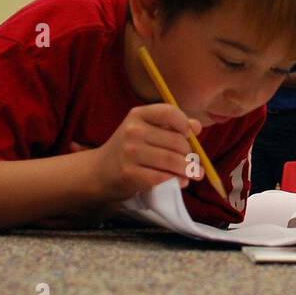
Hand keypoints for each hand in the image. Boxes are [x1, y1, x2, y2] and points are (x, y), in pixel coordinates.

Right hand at [85, 104, 202, 201]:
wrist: (99, 172)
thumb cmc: (129, 149)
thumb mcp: (145, 130)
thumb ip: (171, 126)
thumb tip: (196, 127)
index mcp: (138, 115)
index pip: (169, 112)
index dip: (184, 124)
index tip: (188, 135)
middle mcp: (133, 131)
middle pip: (176, 141)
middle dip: (190, 153)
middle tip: (192, 161)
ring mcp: (130, 153)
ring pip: (172, 161)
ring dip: (188, 169)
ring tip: (194, 174)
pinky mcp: (130, 174)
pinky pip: (162, 177)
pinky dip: (176, 180)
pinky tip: (180, 182)